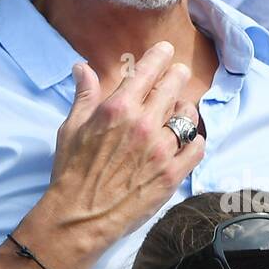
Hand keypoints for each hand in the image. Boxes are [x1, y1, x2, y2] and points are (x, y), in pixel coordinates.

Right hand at [41, 41, 205, 253]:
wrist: (80, 217)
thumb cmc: (71, 172)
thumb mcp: (71, 128)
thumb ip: (84, 95)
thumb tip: (83, 67)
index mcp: (118, 108)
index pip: (147, 71)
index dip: (159, 56)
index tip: (166, 50)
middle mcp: (143, 124)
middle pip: (172, 88)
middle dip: (177, 75)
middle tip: (179, 73)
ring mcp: (161, 150)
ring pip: (188, 117)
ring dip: (185, 109)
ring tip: (181, 110)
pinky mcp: (172, 174)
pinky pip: (197, 148)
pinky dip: (195, 141)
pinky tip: (188, 141)